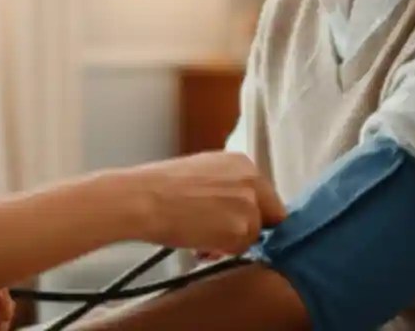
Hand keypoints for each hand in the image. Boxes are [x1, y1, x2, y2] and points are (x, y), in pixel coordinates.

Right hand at [124, 152, 285, 254]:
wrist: (143, 199)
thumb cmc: (159, 186)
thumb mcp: (202, 173)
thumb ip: (227, 188)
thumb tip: (235, 209)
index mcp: (242, 162)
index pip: (265, 195)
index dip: (250, 214)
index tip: (233, 222)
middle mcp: (252, 179)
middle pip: (270, 216)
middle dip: (248, 229)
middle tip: (219, 236)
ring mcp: (250, 203)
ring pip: (254, 235)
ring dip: (231, 243)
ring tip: (200, 239)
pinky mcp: (243, 228)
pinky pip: (241, 250)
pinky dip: (222, 252)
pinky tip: (199, 245)